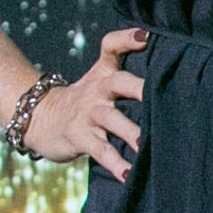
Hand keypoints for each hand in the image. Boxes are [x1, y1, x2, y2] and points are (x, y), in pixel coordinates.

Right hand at [21, 26, 147, 180]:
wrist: (40, 119)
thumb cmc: (84, 100)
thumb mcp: (99, 80)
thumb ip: (128, 75)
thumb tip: (172, 76)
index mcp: (103, 73)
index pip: (110, 46)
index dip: (127, 38)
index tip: (147, 36)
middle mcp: (97, 90)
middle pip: (118, 82)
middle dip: (139, 88)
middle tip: (162, 95)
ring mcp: (88, 114)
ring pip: (111, 119)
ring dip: (131, 132)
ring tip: (147, 144)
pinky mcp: (80, 138)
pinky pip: (101, 151)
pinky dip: (116, 164)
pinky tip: (130, 176)